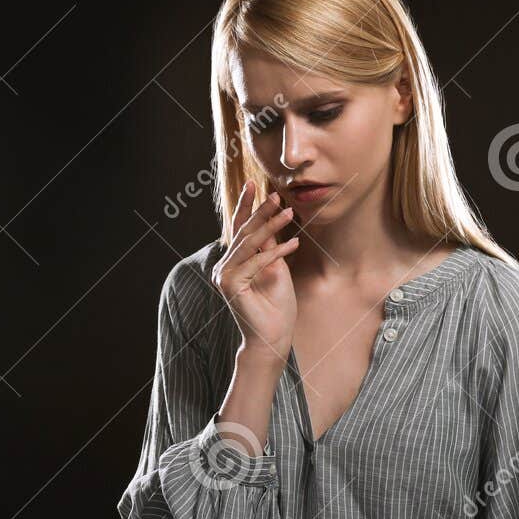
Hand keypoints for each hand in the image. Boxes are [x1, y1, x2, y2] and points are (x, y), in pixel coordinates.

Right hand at [212, 180, 298, 360]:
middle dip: (261, 211)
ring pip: (249, 244)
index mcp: (233, 261)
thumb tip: (270, 222)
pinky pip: (256, 262)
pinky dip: (276, 253)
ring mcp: (224, 276)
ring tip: (290, 212)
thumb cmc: (276, 306)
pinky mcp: (230, 286)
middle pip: (243, 232)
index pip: (239, 228)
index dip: (245, 205)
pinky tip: (294, 244)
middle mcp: (224, 267)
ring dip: (271, 226)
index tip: (252, 183)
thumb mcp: (275, 269)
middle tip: (278, 194)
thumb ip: (268, 247)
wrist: (273, 336)